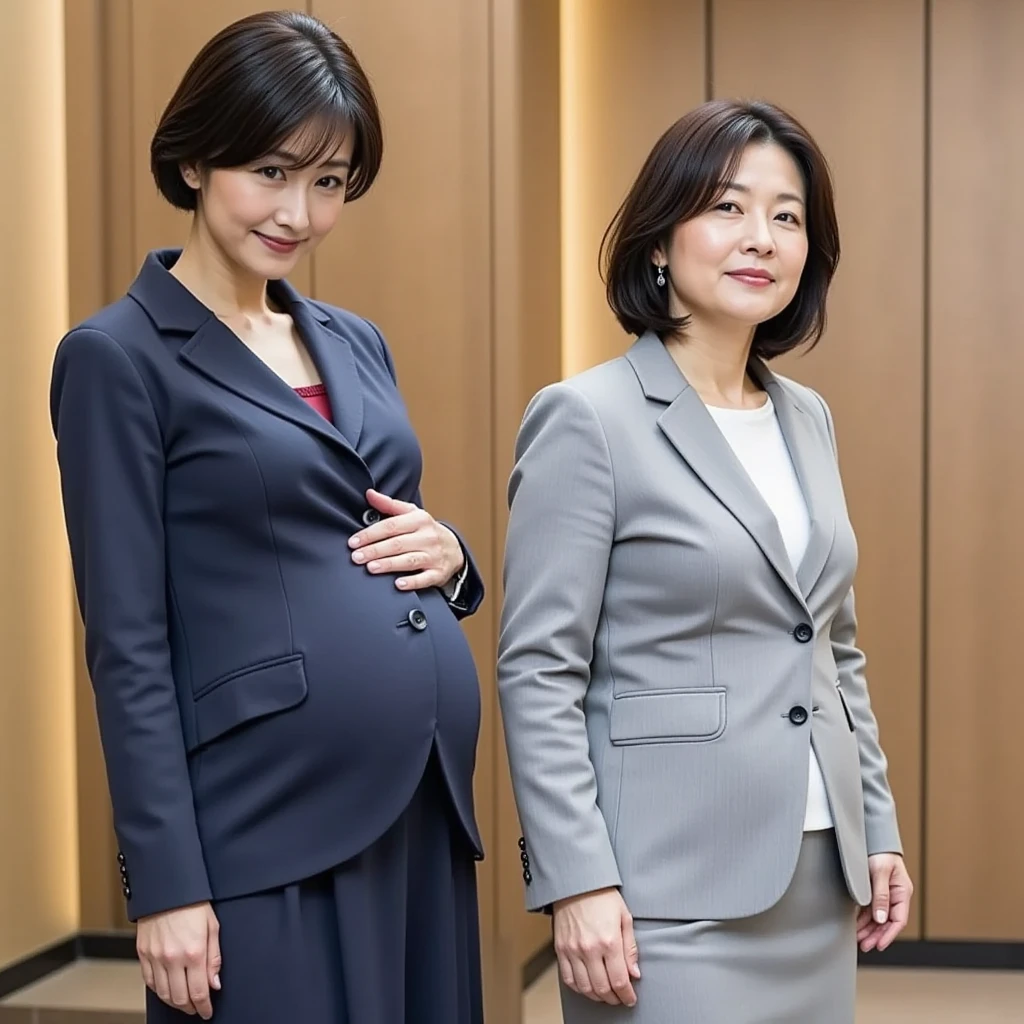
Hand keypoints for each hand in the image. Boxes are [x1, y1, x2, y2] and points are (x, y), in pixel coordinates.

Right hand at [137, 902, 220, 1018]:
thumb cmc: (193, 904)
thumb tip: (215, 984)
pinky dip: (159, 991)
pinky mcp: (143, 954)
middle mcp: (173, 958)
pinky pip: (149, 982)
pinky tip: (167, 990)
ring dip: (174, 1002)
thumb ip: (214, 958)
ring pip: (163, 994)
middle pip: (180, 998)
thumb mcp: (213, 927)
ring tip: (184, 1002)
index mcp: (194, 952)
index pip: (199, 992)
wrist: (167, 888)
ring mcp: (155, 957)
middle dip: (190, 1008)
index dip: (204, 1007)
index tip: (207, 1012)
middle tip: (197, 1008)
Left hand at [349, 489, 463, 590]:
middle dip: (375, 550)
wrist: (454, 548)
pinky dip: (413, 582)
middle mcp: (428, 537)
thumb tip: (369, 494)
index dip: (370, 534)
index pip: (391, 526)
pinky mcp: (438, 573)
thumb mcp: (412, 514)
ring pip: (409, 560)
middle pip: (397, 544)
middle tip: (356, 557)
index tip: (353, 541)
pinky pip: (425, 578)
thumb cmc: (426, 530)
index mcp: (419, 520)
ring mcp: (434, 556)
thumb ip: (389, 505)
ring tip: (370, 568)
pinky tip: (398, 584)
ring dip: (389, 564)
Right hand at [553, 887, 640, 1006]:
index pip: (619, 981)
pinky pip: (568, 978)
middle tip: (620, 998)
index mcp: (609, 941)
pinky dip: (578, 988)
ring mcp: (573, 950)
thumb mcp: (624, 917)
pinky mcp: (560, 948)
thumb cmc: (602, 895)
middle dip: (614, 999)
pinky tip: (587, 986)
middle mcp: (589, 949)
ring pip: (584, 988)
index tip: (630, 999)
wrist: (576, 882)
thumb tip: (634, 973)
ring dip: (597, 997)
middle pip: (602, 989)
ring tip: (605, 994)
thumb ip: (630, 948)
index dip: (627, 995)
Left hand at [857, 854, 912, 952]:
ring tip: (859, 940)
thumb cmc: (880, 852)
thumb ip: (881, 895)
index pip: (898, 920)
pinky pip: (870, 910)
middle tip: (865, 946)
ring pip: (878, 918)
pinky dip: (864, 919)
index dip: (889, 934)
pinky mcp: (874, 891)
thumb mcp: (881, 872)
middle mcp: (895, 896)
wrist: (873, 838)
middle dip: (877, 936)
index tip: (879, 945)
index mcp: (902, 892)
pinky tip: (857, 927)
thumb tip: (880, 918)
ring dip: (869, 930)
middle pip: (888, 922)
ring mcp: (885, 894)